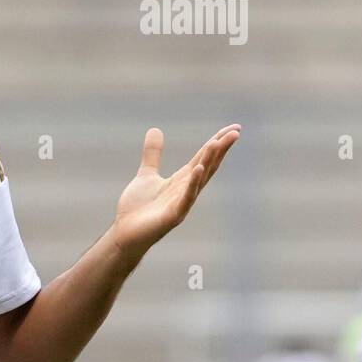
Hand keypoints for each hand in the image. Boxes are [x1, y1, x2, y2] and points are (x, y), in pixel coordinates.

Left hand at [109, 123, 240, 259]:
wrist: (125, 233)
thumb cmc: (138, 208)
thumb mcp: (146, 174)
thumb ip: (153, 154)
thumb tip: (155, 129)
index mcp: (182, 180)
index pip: (204, 158)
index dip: (217, 142)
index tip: (234, 127)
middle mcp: (186, 190)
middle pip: (208, 166)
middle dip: (220, 149)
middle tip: (235, 132)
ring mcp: (181, 203)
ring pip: (199, 180)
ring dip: (208, 161)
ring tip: (216, 143)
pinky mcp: (172, 216)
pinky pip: (185, 198)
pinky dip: (192, 184)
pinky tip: (198, 170)